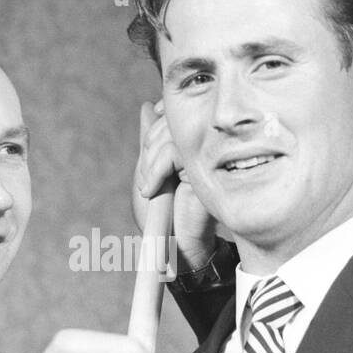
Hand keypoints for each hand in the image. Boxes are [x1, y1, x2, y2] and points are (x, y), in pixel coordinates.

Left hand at [131, 101, 218, 272]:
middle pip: (174, 118)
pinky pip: (175, 152)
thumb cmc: (163, 213)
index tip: (149, 141)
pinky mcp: (206, 171)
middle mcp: (204, 146)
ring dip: (150, 160)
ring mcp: (208, 157)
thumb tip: (149, 106)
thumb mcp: (149, 171)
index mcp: (192, 142)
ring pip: (173, 134)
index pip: (178, 111)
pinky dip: (156, 169)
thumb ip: (151, 140)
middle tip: (145, 175)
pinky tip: (152, 190)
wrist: (176, 246)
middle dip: (150, 143)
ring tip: (148, 186)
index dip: (162, 116)